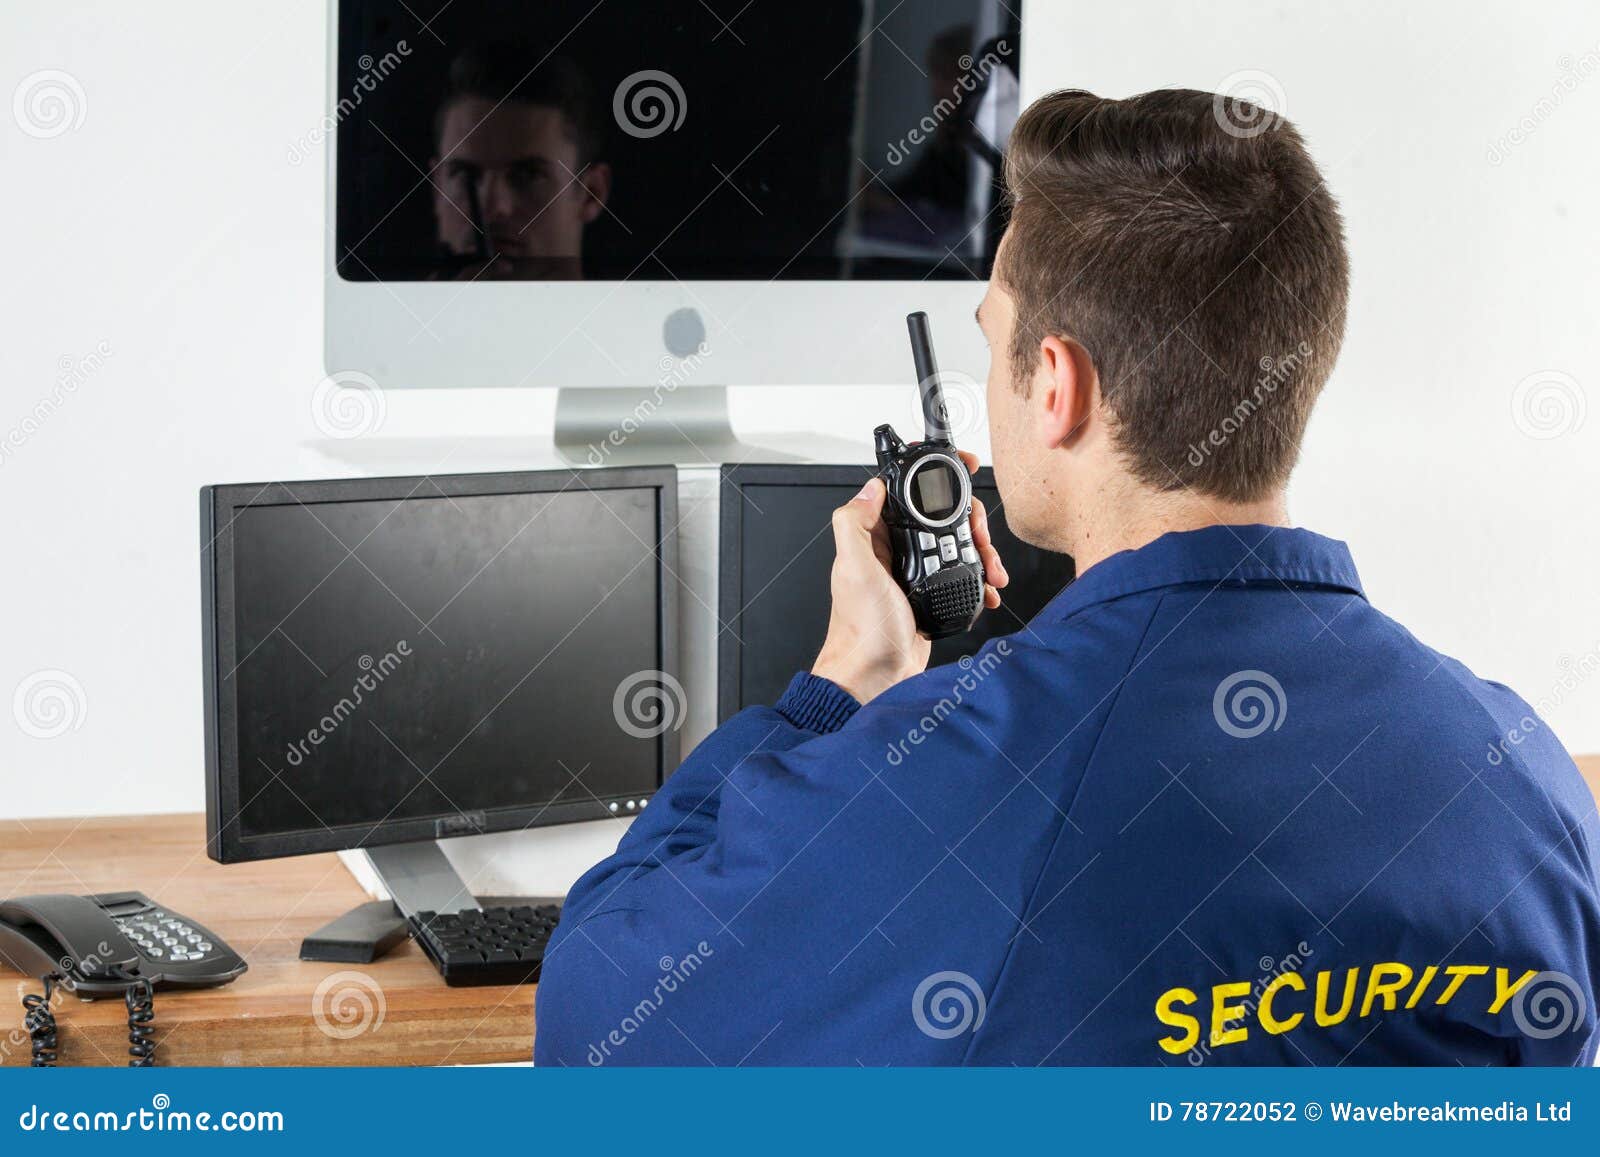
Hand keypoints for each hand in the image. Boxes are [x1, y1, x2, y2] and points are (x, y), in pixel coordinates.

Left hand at [811, 452, 1008, 704]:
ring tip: (991, 566)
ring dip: (981, 550)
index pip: (903, 493)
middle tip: (981, 533)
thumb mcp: (853, 569)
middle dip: (969, 520)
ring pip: (957, 543)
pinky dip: (980, 577)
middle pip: (940, 515)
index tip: (958, 466)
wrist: (876, 678)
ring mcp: (916, 572)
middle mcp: (894, 551)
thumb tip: (872, 487)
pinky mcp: (933, 594)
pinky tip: (987, 587)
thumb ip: (855, 523)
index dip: (930, 476)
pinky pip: (963, 573)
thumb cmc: (861, 631)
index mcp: (873, 538)